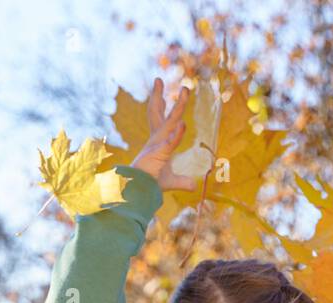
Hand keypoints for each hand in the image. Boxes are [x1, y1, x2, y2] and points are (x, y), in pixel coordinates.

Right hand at [132, 77, 197, 191]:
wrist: (138, 192)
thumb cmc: (150, 185)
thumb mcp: (171, 182)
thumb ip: (183, 182)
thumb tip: (194, 186)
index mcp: (159, 142)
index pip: (164, 120)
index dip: (168, 107)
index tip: (174, 94)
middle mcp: (157, 140)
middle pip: (159, 113)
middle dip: (160, 96)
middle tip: (159, 79)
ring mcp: (157, 146)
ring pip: (170, 123)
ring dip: (178, 108)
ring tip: (185, 91)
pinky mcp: (158, 155)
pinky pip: (170, 143)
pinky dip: (176, 135)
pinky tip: (182, 125)